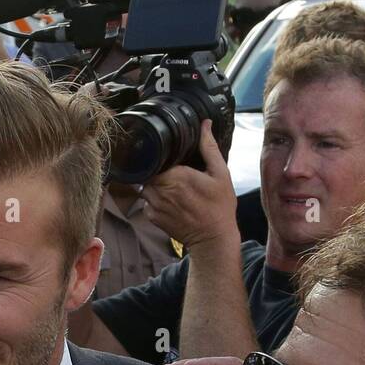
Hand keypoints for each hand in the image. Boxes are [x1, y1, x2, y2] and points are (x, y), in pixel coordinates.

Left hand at [142, 120, 236, 248]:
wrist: (212, 239)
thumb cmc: (219, 207)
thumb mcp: (221, 174)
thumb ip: (209, 148)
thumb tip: (205, 124)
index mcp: (176, 176)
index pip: (155, 158)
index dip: (160, 155)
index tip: (169, 156)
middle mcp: (161, 190)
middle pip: (148, 171)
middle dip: (156, 169)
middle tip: (172, 171)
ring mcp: (154, 205)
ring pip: (144, 186)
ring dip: (154, 184)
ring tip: (171, 186)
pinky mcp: (152, 217)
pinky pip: (146, 202)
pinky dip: (153, 199)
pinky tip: (169, 201)